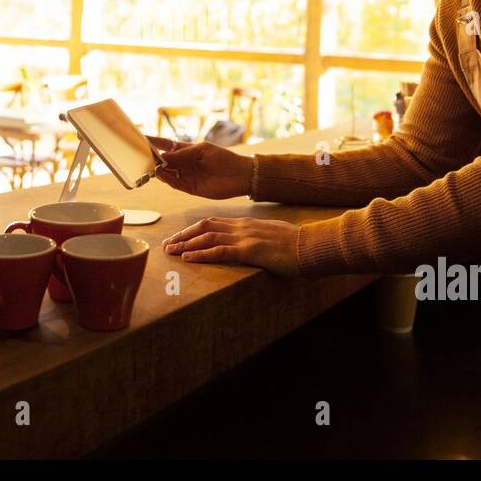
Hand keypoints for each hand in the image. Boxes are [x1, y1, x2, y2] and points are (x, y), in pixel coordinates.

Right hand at [146, 135, 252, 199]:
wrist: (240, 176)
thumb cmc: (224, 158)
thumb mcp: (202, 151)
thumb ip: (182, 155)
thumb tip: (162, 157)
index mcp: (187, 150)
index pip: (166, 145)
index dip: (154, 142)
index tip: (140, 138)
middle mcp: (184, 163)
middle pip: (163, 160)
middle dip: (152, 157)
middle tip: (139, 155)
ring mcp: (185, 175)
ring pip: (166, 172)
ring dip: (156, 169)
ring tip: (146, 165)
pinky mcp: (189, 188)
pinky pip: (174, 183)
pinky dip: (165, 179)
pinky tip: (158, 174)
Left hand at [162, 216, 301, 275]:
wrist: (312, 245)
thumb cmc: (296, 244)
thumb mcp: (272, 236)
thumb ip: (256, 237)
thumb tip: (248, 244)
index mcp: (246, 223)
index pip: (212, 222)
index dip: (193, 229)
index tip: (179, 237)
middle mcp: (242, 227)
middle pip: (205, 226)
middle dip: (184, 235)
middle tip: (167, 244)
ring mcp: (245, 237)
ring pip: (208, 237)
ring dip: (187, 245)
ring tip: (171, 252)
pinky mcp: (251, 250)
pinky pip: (221, 251)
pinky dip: (202, 254)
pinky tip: (189, 258)